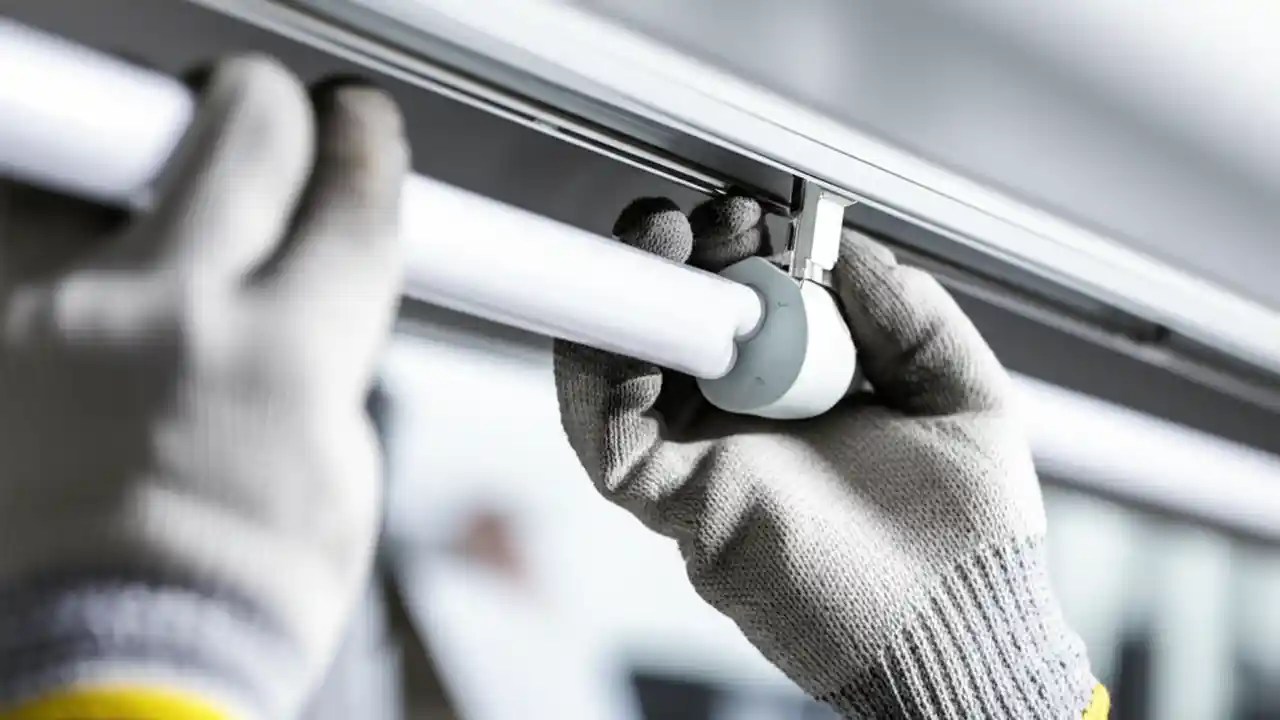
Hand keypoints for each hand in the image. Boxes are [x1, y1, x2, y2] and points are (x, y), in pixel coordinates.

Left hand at [0, 57, 406, 714]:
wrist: (114, 655)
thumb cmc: (235, 587)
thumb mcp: (339, 458)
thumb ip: (327, 337)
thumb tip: (308, 263)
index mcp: (286, 357)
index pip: (347, 192)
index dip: (364, 141)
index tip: (356, 125)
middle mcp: (169, 315)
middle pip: (238, 124)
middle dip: (267, 108)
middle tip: (265, 122)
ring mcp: (58, 314)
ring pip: (110, 149)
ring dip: (149, 165)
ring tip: (157, 215)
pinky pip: (27, 224)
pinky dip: (64, 229)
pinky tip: (94, 279)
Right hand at [554, 196, 1095, 716]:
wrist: (960, 632)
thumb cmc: (968, 537)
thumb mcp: (962, 395)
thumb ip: (912, 317)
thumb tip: (848, 252)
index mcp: (804, 392)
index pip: (744, 305)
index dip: (736, 252)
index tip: (755, 216)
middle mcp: (743, 422)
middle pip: (676, 325)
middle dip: (678, 258)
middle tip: (703, 223)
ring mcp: (704, 460)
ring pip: (627, 370)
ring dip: (633, 298)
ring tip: (661, 243)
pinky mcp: (680, 504)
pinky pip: (608, 438)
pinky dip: (595, 377)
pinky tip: (617, 325)